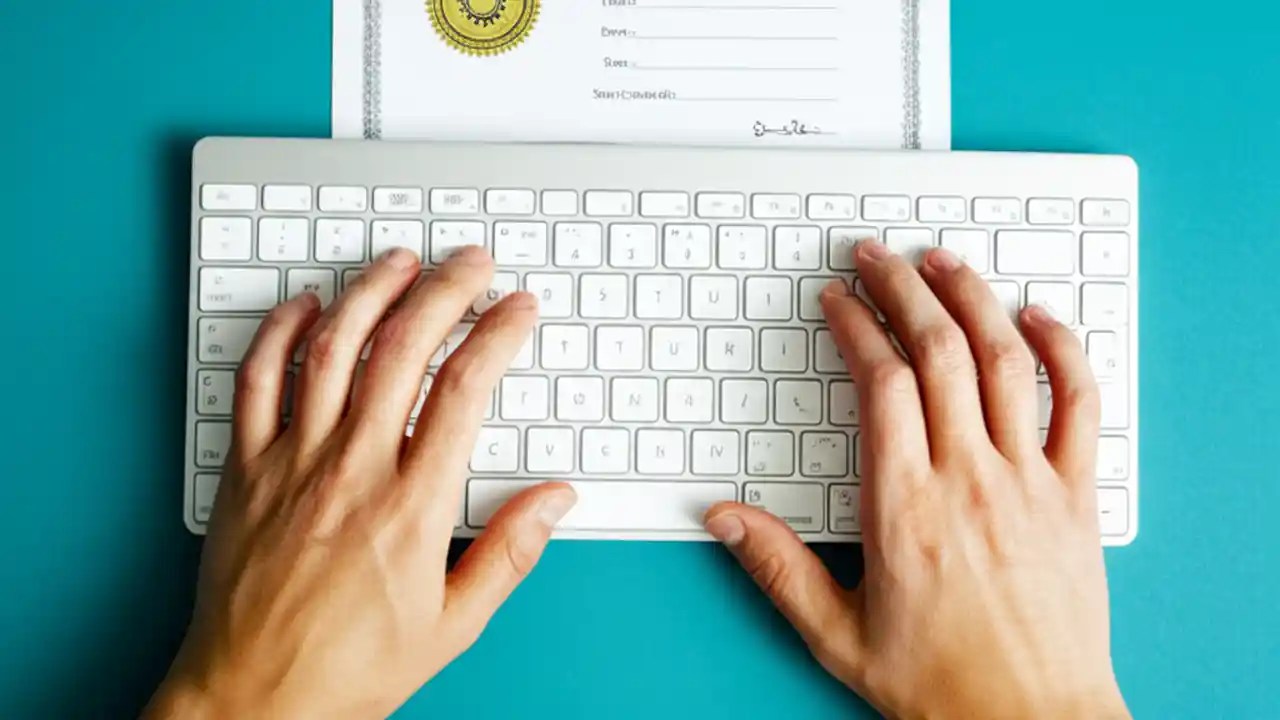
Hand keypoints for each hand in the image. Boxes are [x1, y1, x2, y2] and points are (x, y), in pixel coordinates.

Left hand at [145, 247, 575, 718]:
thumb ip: (508, 553)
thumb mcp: (453, 624)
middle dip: (446, 292)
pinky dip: (280, 333)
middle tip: (471, 263)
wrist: (252, 699)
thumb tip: (555, 499)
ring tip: (401, 261)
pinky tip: (306, 305)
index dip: (498, 335)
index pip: (465, 390)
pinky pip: (257, 382)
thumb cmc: (349, 669)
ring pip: (333, 350)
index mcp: (412, 506)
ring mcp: (294, 464)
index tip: (518, 310)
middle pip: (403, 351)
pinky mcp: (245, 471)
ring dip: (371, 293)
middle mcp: (353, 470)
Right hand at [704, 240, 1129, 718]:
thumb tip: (724, 518)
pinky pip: (1080, 404)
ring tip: (943, 262)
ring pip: (1004, 361)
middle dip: (902, 289)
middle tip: (877, 256)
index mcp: (904, 508)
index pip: (879, 383)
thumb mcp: (837, 635)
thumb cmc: (941, 685)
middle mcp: (968, 481)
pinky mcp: (1076, 496)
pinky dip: (1063, 350)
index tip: (838, 300)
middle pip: (937, 352)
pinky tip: (1038, 317)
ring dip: (971, 299)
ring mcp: (1029, 483)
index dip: (855, 326)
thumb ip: (777, 569)